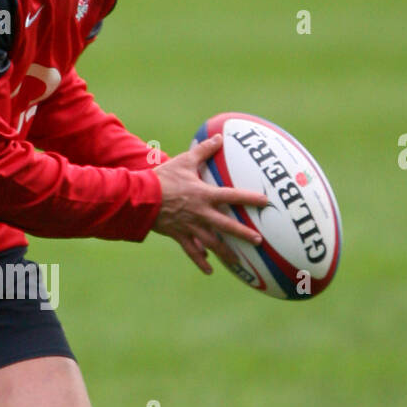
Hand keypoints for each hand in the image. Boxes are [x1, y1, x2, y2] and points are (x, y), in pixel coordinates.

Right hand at [151, 133, 269, 274]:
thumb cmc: (162, 178)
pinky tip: (209, 270)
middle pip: (226, 226)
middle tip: (258, 240)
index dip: (249, 198)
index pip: (232, 196)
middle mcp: (200, 213)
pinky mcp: (179, 235)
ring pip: (211, 243)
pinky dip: (200, 261)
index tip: (265, 202)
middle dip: (243, 234)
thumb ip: (203, 151)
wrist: (140, 197)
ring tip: (238, 261)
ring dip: (225, 252)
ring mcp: (190, 226)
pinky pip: (192, 251)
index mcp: (204, 194)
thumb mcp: (184, 161)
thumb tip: (219, 137)